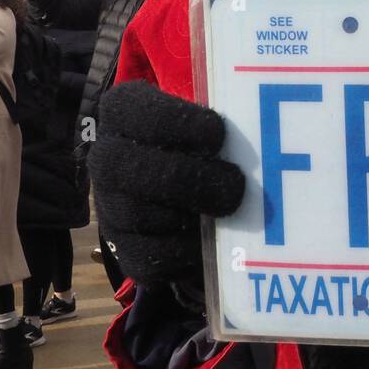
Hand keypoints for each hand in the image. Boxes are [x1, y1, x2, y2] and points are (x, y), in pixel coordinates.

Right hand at [89, 81, 245, 285]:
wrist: (183, 188)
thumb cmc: (203, 144)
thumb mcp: (206, 123)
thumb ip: (222, 123)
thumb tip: (262, 134)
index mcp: (122, 113)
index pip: (132, 111)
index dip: (176, 124)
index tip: (219, 135)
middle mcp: (106, 159)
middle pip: (131, 170)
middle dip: (189, 179)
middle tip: (236, 185)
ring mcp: (111, 208)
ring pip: (141, 217)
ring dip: (192, 217)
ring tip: (230, 210)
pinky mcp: (126, 251)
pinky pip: (151, 257)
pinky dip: (187, 251)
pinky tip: (214, 239)